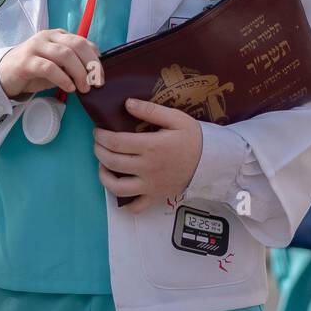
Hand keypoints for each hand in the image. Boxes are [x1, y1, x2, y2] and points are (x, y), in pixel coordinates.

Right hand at [0, 29, 102, 99]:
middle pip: (77, 45)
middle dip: (90, 64)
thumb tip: (94, 73)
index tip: (100, 75)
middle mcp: (48, 37)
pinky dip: (63, 78)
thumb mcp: (57, 66)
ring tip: (83, 88)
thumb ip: (73, 64)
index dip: (94, 59)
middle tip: (95, 83)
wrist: (3, 74)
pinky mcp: (26, 61)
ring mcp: (36, 47)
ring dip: (79, 72)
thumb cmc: (34, 71)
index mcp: (58, 35)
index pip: (82, 42)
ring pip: (65, 54)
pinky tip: (69, 88)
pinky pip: (49, 67)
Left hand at [93, 98, 203, 213]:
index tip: (98, 130)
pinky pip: (135, 207)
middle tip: (98, 143)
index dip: (101, 136)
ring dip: (104, 176)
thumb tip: (127, 103)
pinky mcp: (156, 197)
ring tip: (103, 165)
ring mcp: (151, 185)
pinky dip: (124, 202)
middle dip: (99, 150)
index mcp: (151, 146)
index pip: (116, 142)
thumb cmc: (193, 138)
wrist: (212, 161)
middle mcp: (147, 168)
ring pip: (117, 187)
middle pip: (112, 161)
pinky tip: (121, 188)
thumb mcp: (176, 118)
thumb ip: (151, 110)